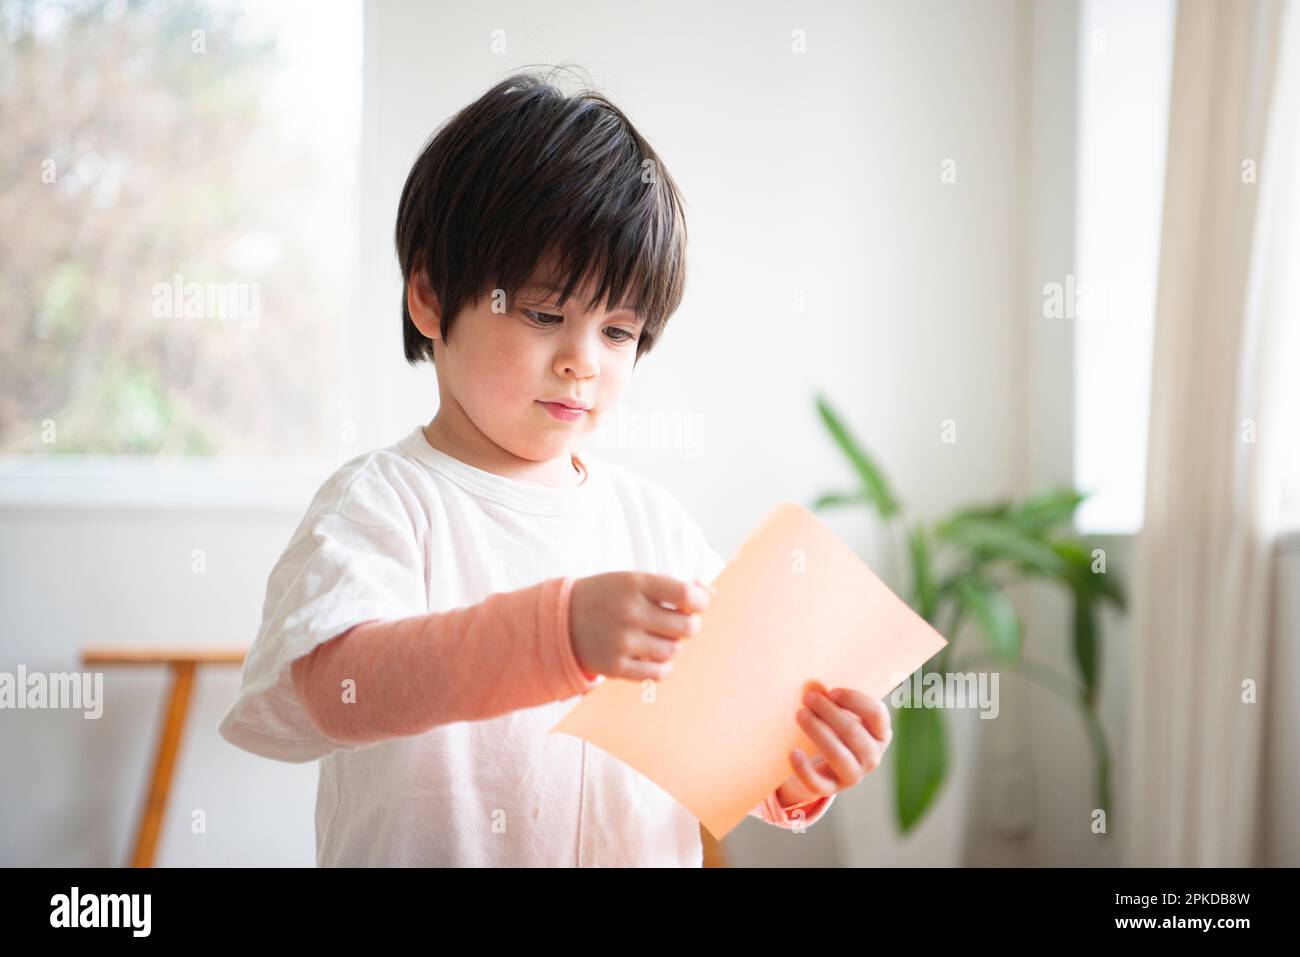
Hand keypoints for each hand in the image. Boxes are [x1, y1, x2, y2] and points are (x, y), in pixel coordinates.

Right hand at [569, 572, 710, 681]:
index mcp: (635, 584)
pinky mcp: (615, 666)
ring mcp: (622, 641)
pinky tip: (652, 656)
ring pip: (674, 651)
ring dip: (673, 645)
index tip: (695, 604)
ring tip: (657, 638)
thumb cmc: (608, 597)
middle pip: (687, 627)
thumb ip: (670, 586)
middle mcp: (629, 612)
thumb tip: (709, 592)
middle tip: (677, 623)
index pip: (686, 595)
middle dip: (689, 625)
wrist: (561, 620)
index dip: (700, 601)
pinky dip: (662, 666)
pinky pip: (659, 673)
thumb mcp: (633, 580)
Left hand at [774, 687, 892, 807]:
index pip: (877, 714)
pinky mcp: (831, 789)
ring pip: (838, 756)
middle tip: (808, 698)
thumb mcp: (843, 716)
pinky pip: (818, 784)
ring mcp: (854, 775)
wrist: (824, 766)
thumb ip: (835, 701)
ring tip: (800, 714)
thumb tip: (814, 686)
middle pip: (854, 732)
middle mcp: (872, 757)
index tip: (831, 691)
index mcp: (880, 734)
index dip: (854, 700)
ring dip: (818, 732)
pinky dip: (805, 769)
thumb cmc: (835, 730)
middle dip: (830, 712)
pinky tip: (793, 753)